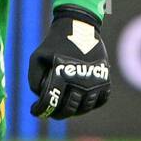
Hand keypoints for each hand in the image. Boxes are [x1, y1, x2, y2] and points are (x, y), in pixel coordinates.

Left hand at [28, 5, 109, 119]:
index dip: (41, 111)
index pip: (51, 102)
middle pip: (69, 109)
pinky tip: (81, 102)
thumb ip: (34, 79)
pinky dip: (90, 105)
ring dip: (74, 111)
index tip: (35, 111)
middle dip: (56, 114)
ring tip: (66, 107)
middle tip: (51, 112)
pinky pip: (100, 101)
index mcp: (61, 74)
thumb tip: (41, 98)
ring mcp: (95, 80)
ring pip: (85, 108)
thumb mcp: (36, 58)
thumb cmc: (54, 43)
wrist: (78, 26)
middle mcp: (80, 79)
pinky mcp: (105, 78)